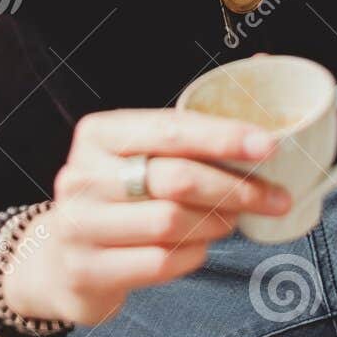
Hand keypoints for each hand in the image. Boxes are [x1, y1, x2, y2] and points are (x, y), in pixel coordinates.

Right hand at [4, 108, 289, 324]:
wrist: (62, 262)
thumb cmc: (118, 197)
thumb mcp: (141, 154)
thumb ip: (191, 127)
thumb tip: (261, 66)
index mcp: (99, 134)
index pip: (170, 129)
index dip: (224, 136)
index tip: (270, 145)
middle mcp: (81, 175)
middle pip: (177, 179)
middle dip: (236, 188)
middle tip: (274, 197)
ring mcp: (79, 224)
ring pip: (171, 223)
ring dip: (216, 223)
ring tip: (229, 220)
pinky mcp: (87, 270)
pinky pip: (160, 262)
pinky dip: (193, 255)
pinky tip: (197, 247)